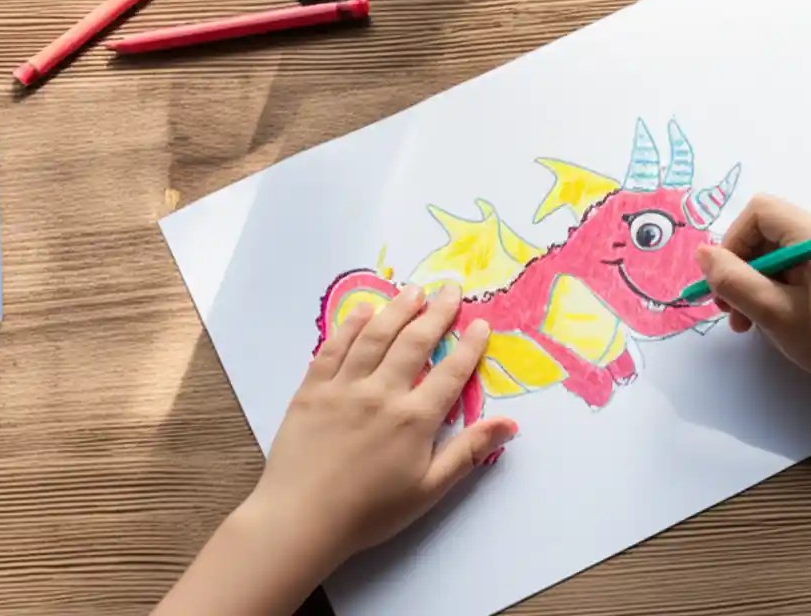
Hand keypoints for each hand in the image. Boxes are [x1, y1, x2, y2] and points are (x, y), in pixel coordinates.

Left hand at [250, 283, 516, 565]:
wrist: (301, 520)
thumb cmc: (370, 512)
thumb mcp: (429, 490)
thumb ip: (468, 452)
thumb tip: (509, 424)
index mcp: (414, 419)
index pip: (450, 372)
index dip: (469, 346)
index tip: (481, 323)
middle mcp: (381, 393)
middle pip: (414, 343)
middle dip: (436, 312)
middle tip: (451, 289)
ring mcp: (343, 388)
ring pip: (375, 336)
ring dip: (397, 309)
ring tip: (413, 290)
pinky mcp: (311, 390)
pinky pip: (333, 348)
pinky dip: (350, 326)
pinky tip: (362, 311)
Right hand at [694, 195, 810, 400]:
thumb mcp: (773, 313)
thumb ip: (732, 280)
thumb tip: (703, 253)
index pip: (761, 212)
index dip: (733, 241)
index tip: (722, 280)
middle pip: (771, 231)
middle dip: (743, 268)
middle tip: (730, 310)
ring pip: (784, 251)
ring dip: (759, 282)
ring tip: (748, 322)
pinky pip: (803, 263)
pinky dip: (782, 285)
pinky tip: (775, 316)